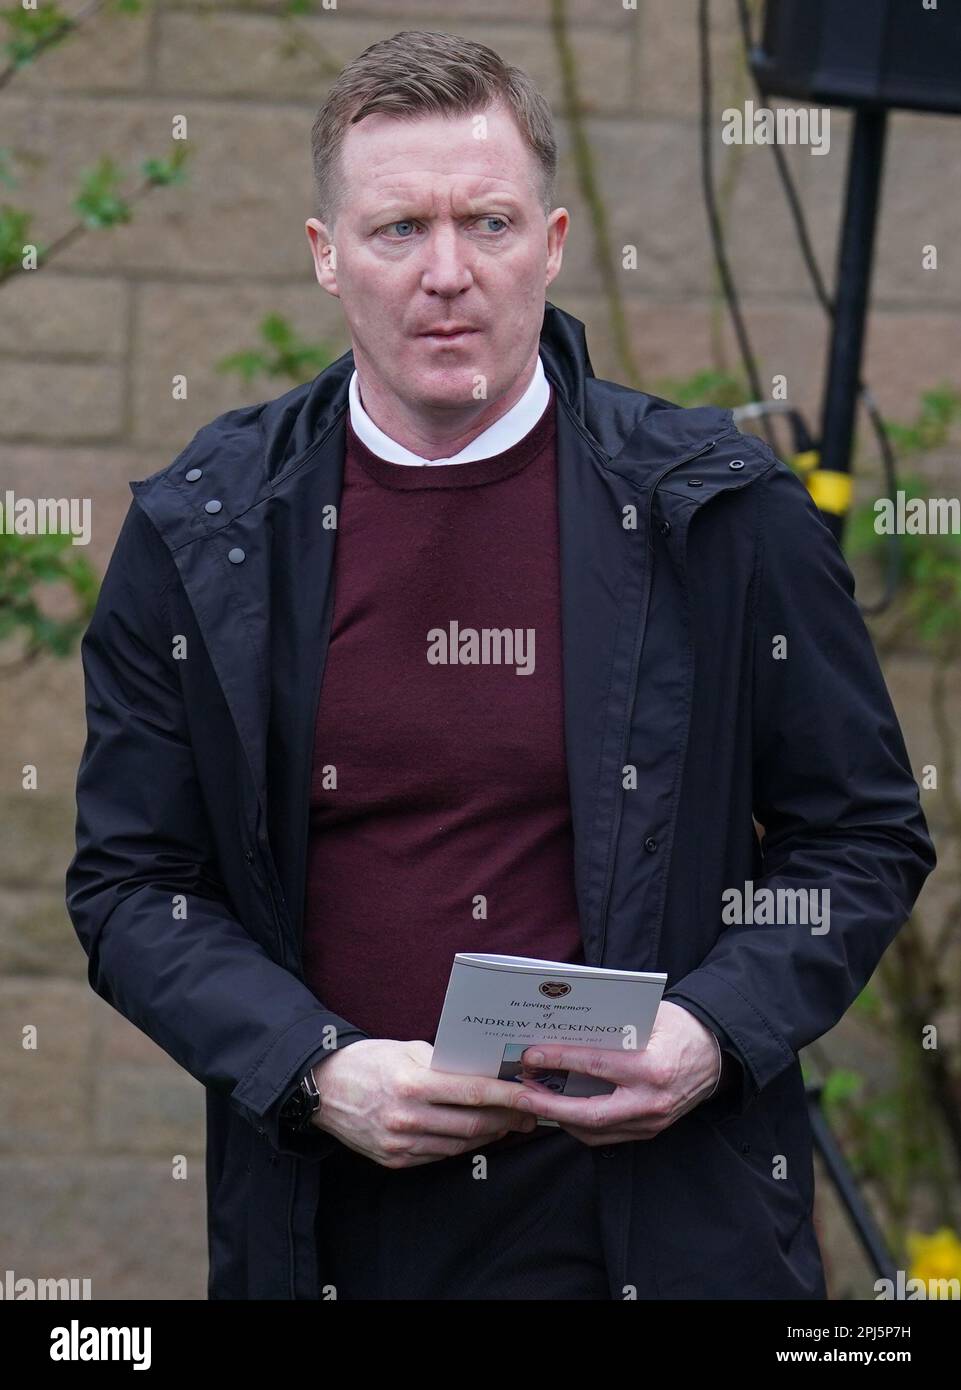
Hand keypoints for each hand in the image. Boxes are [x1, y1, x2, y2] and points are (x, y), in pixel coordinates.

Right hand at [308, 1038, 538, 1167]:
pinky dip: (462, 1144)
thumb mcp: (408, 1049)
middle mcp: (407, 1118)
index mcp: (412, 1083)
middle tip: (529, 1113)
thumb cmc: (369, 1061)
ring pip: (460, 1144)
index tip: (532, 1095)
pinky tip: (475, 1133)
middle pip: (473, 1124)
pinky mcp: (394, 1160)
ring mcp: (400, 1144)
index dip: (508, 1096)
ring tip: (507, 1122)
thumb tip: (487, 1071)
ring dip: (489, 1134)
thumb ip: (446, 1063)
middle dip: (507, 1119)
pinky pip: (439, 1154)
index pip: (473, 1093)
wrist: (323, 1088)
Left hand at [511, 1001, 721, 1146]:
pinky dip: (580, 1125)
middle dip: (548, 1105)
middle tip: (519, 1092)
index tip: (531, 1056)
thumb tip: (566, 1025)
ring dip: (559, 1117)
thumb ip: (613, 1025)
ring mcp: (651, 1122)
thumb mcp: (651, 1015)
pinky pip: (607, 1135)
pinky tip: (561, 1109)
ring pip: (594, 1131)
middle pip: (588, 1113)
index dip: (559, 1060)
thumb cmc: (682, 1027)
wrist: (717, 1053)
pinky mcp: (650, 1130)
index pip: (595, 1066)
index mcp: (652, 1067)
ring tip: (534, 1099)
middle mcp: (651, 1101)